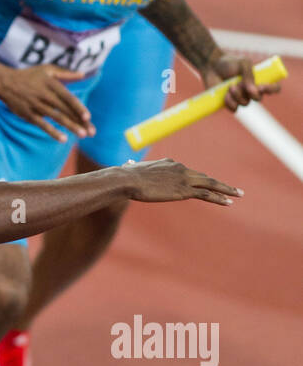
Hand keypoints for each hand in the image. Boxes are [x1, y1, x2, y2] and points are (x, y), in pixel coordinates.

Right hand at [0, 62, 94, 141]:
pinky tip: (62, 139)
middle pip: (65, 110)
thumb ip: (65, 73)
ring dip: (70, 127)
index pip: (68, 98)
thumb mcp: (47, 70)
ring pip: (56, 118)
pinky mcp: (29, 114)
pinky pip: (42, 124)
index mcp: (51, 84)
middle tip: (92, 132)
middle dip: (79, 121)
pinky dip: (52, 132)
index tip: (88, 117)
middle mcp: (45, 95)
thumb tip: (82, 75)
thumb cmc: (28, 75)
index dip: (78, 107)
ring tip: (82, 135)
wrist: (4, 82)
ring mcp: (37, 105)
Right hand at [122, 158, 241, 204]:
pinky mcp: (184, 190)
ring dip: (226, 190)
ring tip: (238, 195)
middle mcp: (180, 168)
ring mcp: (184, 179)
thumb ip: (132, 166)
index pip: (187, 172)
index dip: (197, 181)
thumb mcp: (130, 169)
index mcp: (169, 163)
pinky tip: (228, 202)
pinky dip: (219, 197)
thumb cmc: (126, 176)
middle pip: (204, 177)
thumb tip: (125, 164)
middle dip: (220, 184)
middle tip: (235, 190)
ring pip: (210, 183)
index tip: (206, 187)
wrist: (128, 179)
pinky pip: (206, 194)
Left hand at [202, 54, 279, 110]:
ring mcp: (240, 98)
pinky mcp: (229, 103)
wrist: (212, 66)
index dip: (272, 89)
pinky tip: (225, 95)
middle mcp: (251, 91)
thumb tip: (253, 90)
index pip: (273, 88)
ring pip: (245, 103)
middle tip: (241, 84)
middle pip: (258, 99)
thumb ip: (249, 75)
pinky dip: (230, 103)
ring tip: (230, 86)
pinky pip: (234, 109)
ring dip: (237, 95)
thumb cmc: (229, 63)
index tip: (263, 86)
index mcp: (258, 81)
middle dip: (251, 93)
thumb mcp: (242, 64)